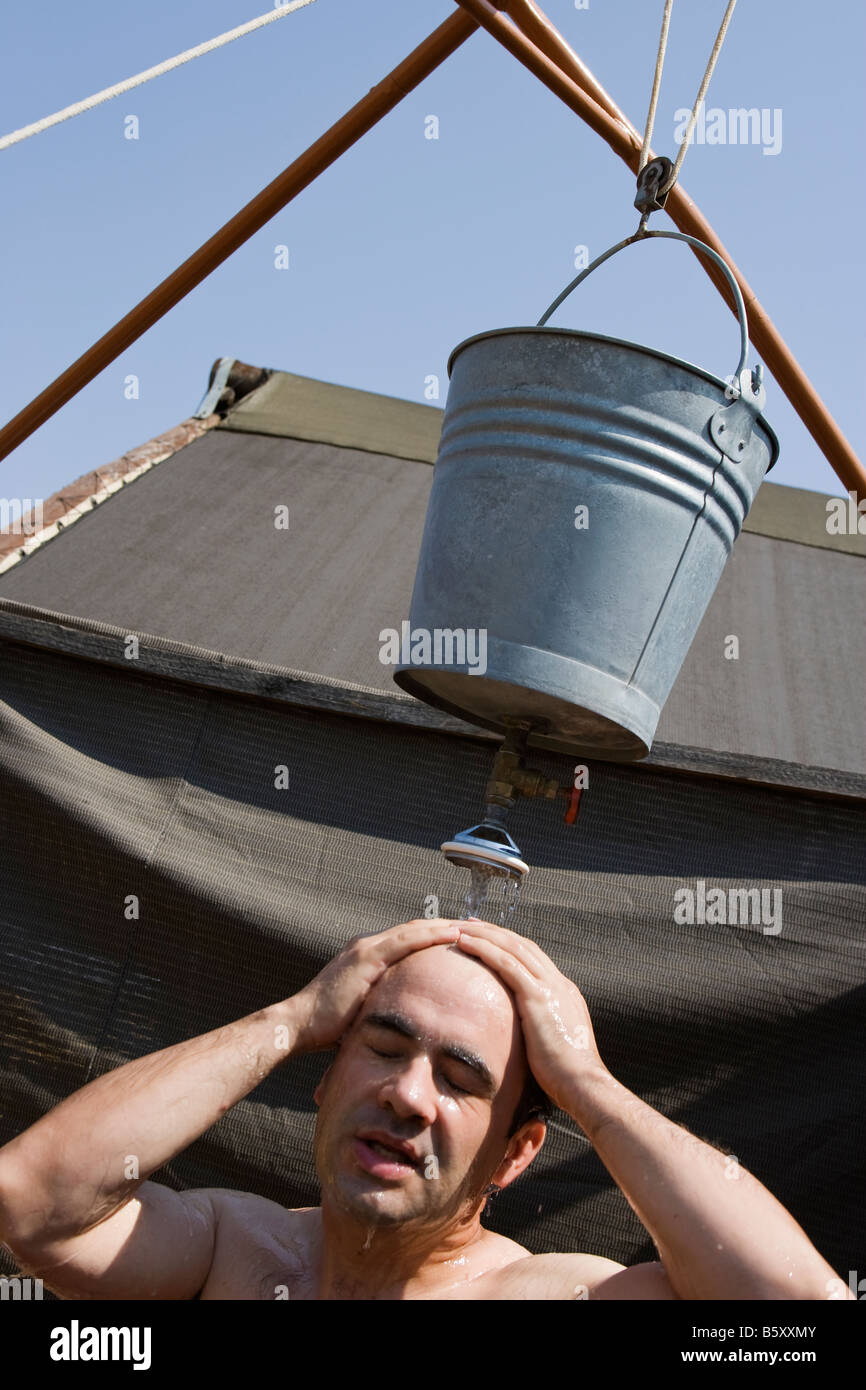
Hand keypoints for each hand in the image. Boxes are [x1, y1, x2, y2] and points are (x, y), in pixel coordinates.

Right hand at [290, 918, 460, 1051]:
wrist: (299, 1025)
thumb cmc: (327, 1028)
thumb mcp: (364, 1012)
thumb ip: (384, 1006)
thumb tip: (406, 1022)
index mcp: (368, 956)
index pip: (410, 939)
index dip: (437, 936)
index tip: (464, 939)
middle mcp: (367, 945)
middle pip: (417, 929)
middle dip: (447, 926)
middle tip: (478, 926)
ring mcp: (366, 948)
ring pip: (415, 929)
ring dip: (446, 925)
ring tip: (475, 925)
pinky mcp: (366, 957)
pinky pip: (406, 940)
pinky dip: (431, 934)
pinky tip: (454, 934)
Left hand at [456, 920, 607, 1111]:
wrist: (583, 1085)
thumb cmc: (566, 1077)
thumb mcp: (553, 1045)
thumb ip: (539, 1031)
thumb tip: (521, 1037)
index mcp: (563, 992)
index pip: (533, 958)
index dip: (509, 945)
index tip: (488, 938)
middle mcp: (558, 983)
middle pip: (522, 945)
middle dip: (494, 932)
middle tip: (469, 923)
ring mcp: (550, 987)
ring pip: (513, 947)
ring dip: (485, 934)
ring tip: (460, 927)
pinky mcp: (538, 997)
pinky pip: (507, 963)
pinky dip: (485, 949)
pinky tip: (465, 943)